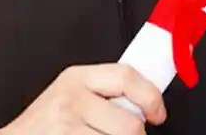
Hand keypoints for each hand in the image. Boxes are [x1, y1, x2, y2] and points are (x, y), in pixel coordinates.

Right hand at [0, 63, 165, 133]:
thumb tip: (147, 102)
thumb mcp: (72, 94)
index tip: (158, 113)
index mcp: (76, 78)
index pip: (126, 76)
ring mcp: (66, 128)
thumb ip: (104, 92)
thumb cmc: (46, 122)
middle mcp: (70, 100)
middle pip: (130, 124)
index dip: (151, 97)